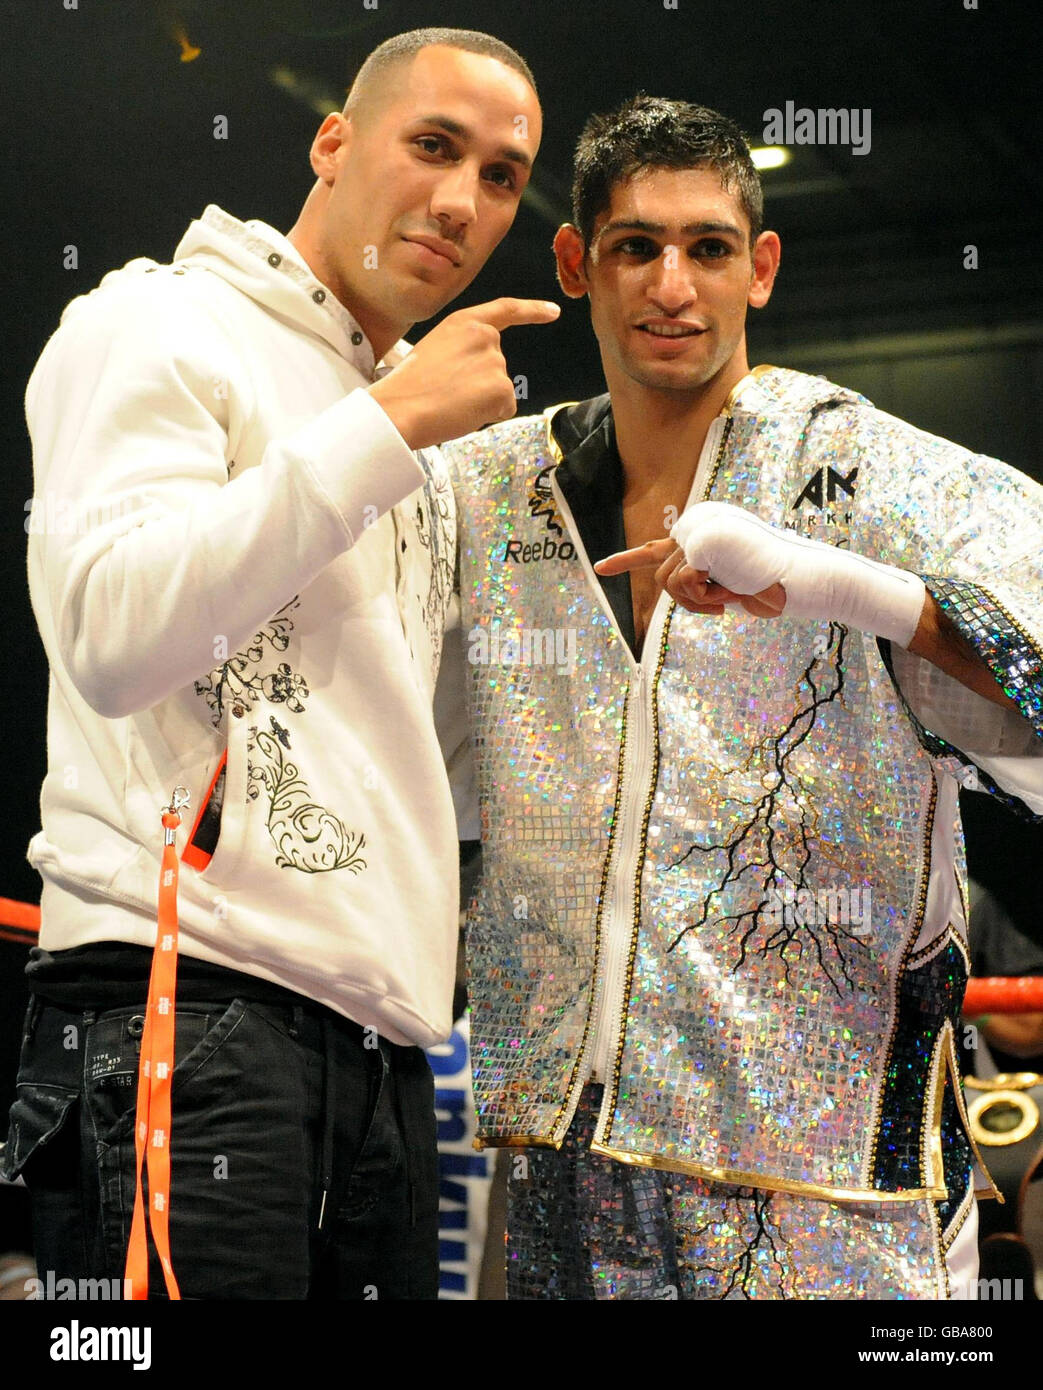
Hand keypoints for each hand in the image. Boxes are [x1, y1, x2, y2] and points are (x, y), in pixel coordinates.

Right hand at [367, 298, 559, 449]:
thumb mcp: (435, 349)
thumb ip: (462, 349)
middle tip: (447, 391)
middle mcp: (485, 337)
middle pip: (497, 365)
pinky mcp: (502, 389)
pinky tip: (464, 413)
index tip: (553, 312)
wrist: (402, 408)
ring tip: (451, 402)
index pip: (506, 311)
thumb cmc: (410, 385)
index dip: (532, 311)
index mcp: (464, 322)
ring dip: (482, 401)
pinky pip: (504, 409)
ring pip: (500, 390)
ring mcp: (496, 363)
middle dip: (479, 383)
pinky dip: (488, 416)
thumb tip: (477, 373)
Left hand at [596, 501, 925, 645]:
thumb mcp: (730, 580)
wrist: (808, 579)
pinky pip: (681, 585)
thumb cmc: (776, 585)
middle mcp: (698, 520)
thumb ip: (701, 577)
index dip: (627, 560)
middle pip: (663, 575)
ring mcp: (698, 528)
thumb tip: (672, 586)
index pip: (660, 547)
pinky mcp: (699, 542)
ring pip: (668, 583)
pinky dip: (704, 598)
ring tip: (729, 597)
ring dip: (697, 602)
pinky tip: (730, 590)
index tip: (600, 570)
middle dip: (688, 601)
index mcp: (706, 527)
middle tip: (723, 607)